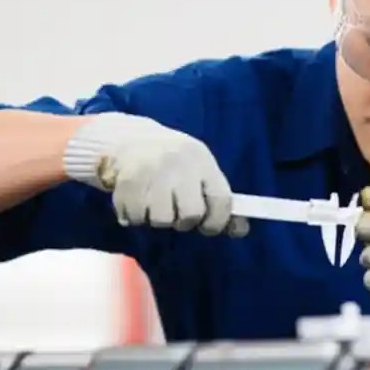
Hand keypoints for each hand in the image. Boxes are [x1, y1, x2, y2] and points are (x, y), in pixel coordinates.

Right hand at [63, 112, 248, 235]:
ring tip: (154, 204)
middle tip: (176, 212)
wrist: (130, 139)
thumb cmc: (174, 162)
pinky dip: (135, 218)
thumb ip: (220, 201)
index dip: (218, 221)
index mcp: (201, 160)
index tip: (209, 226)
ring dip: (158, 220)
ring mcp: (151, 172)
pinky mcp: (128, 182)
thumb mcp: (200, 172)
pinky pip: (136, 219)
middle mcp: (178, 164)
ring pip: (162, 220)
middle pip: (190, 215)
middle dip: (185, 222)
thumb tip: (241, 230)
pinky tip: (137, 203)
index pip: (221, 199)